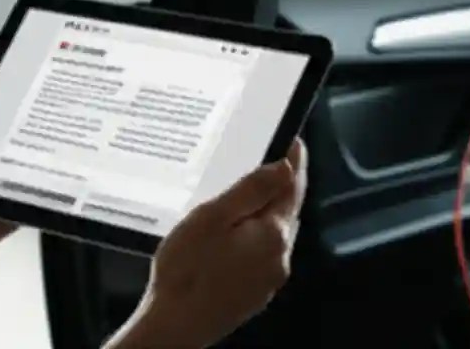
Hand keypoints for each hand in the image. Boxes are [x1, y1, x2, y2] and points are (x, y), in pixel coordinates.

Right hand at [107, 139, 307, 348]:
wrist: (174, 326)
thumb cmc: (187, 269)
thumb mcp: (213, 217)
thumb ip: (252, 190)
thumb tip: (285, 168)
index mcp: (274, 234)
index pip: (293, 189)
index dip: (295, 163)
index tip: (295, 142)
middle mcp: (280, 258)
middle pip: (285, 213)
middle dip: (278, 189)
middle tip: (264, 163)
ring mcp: (268, 280)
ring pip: (272, 237)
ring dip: (262, 216)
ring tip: (240, 200)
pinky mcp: (254, 296)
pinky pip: (260, 258)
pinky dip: (251, 241)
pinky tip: (229, 240)